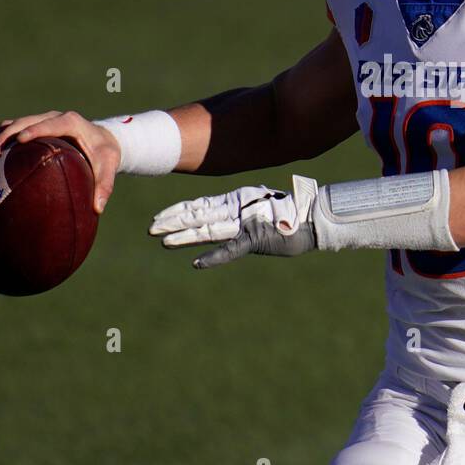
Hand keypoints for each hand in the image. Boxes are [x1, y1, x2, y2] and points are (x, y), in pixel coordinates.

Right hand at [0, 110, 121, 213]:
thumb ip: (105, 185)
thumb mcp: (109, 166)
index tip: (20, 140)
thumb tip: (98, 209)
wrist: (102, 139)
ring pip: (11, 125)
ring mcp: (39, 122)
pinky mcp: (31, 129)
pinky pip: (9, 133)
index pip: (49, 123)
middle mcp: (51, 118)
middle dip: (5, 136)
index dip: (34, 129)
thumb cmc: (105, 153)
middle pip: (23, 122)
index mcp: (69, 122)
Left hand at [149, 178, 318, 269]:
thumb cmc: (289, 215)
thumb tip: (228, 215)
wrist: (313, 219)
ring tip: (164, 242)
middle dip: (174, 222)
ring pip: (209, 229)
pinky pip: (231, 250)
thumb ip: (242, 212)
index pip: (201, 205)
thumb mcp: (259, 210)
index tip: (160, 216)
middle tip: (151, 228)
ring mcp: (245, 223)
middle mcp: (237, 208)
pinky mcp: (256, 238)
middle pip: (199, 215)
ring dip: (186, 237)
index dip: (179, 211)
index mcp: (237, 200)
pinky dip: (215, 257)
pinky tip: (197, 263)